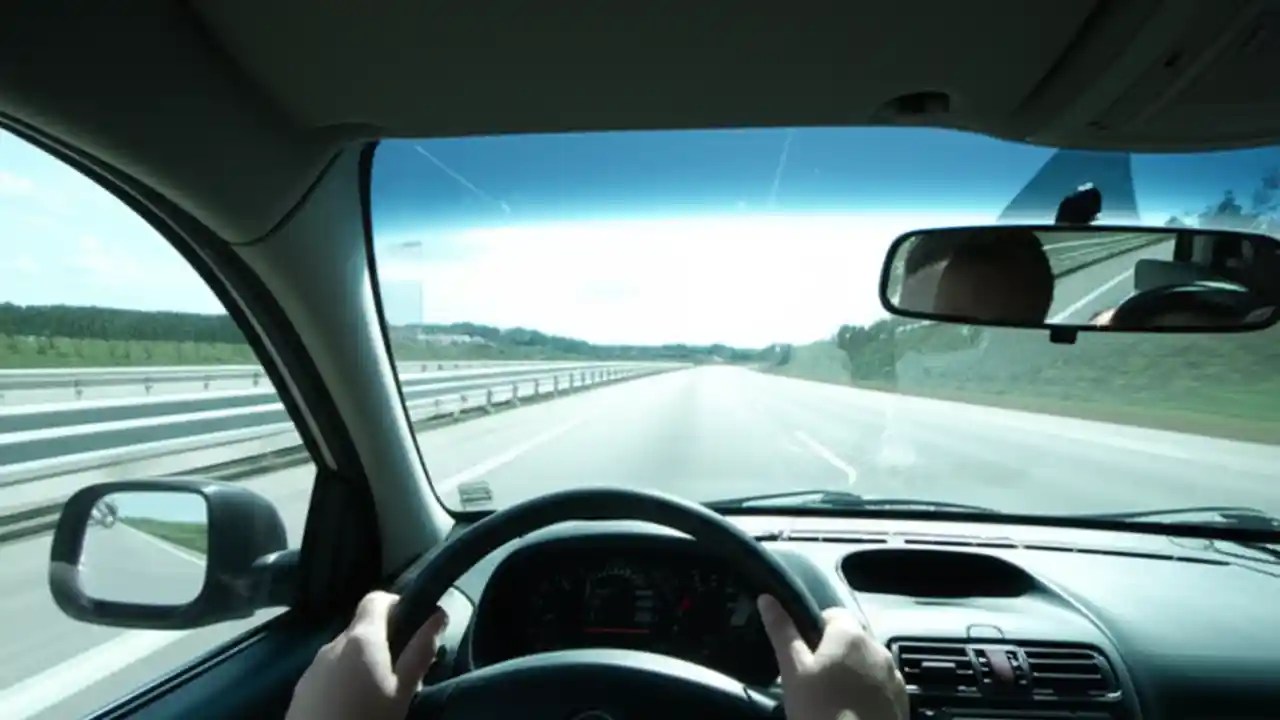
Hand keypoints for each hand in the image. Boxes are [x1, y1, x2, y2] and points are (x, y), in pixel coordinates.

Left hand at [285, 591, 447, 719]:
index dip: (396, 606)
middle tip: (401, 671)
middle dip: (383, 642)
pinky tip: (350, 706)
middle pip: (361, 628)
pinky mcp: (300, 689)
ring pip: (344, 653)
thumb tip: (439, 614)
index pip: (376, 599)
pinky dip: (343, 680)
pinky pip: (328, 673)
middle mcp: (332, 643)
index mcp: (361, 638)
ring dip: (362, 663)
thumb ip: (420, 652)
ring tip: (376, 694)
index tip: (412, 627)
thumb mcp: (402, 691)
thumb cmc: (367, 719)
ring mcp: (312, 666)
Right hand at [758, 595, 907, 719]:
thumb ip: (782, 631)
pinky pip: (880, 684)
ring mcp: (894, 675)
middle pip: (851, 639)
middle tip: (814, 681)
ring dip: (852, 671)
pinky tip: (852, 710)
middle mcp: (878, 647)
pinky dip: (868, 691)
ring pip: (866, 662)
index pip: (831, 614)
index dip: (813, 631)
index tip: (803, 657)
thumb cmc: (819, 710)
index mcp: (851, 634)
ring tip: (833, 699)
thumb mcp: (793, 671)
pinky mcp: (902, 699)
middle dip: (834, 652)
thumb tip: (767, 598)